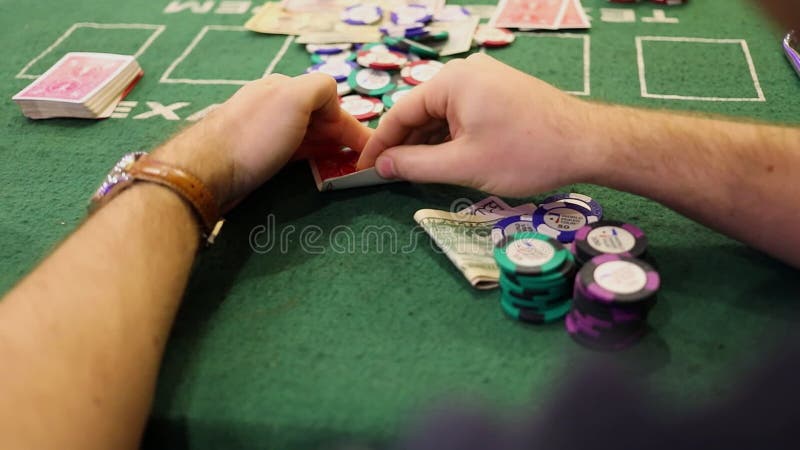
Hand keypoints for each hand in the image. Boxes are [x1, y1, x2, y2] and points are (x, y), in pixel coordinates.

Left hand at [155, 73, 371, 209]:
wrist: (206, 174)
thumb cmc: (254, 137)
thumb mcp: (295, 98)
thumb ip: (321, 88)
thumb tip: (335, 103)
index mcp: (282, 87)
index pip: (329, 99)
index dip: (351, 124)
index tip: (368, 150)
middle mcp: (272, 104)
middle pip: (318, 118)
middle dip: (341, 137)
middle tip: (360, 163)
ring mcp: (262, 131)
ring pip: (306, 136)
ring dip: (327, 149)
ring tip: (344, 169)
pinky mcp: (254, 156)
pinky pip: (291, 152)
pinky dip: (310, 159)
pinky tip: (316, 170)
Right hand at [356, 53, 603, 196]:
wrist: (589, 144)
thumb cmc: (525, 153)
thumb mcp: (463, 165)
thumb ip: (415, 165)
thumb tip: (383, 167)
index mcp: (452, 81)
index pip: (400, 112)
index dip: (379, 144)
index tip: (364, 170)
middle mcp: (466, 73)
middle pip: (420, 112)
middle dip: (404, 146)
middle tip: (387, 177)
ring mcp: (486, 82)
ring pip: (442, 116)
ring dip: (428, 145)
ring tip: (413, 175)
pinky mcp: (501, 94)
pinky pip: (462, 116)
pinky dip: (449, 139)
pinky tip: (444, 162)